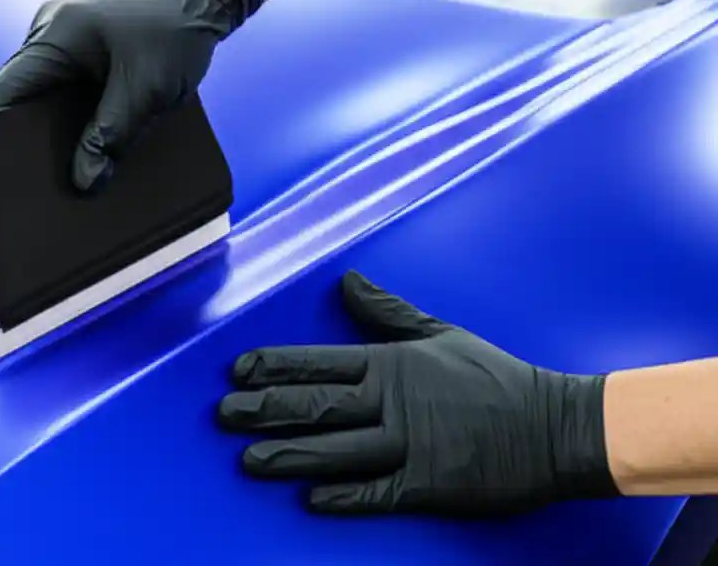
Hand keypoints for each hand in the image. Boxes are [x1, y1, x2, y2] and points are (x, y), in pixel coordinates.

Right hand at [0, 0, 262, 190]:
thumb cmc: (176, 36)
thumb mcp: (146, 94)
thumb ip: (109, 138)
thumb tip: (83, 183)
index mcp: (55, 34)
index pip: (5, 90)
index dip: (2, 131)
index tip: (15, 168)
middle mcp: (48, 28)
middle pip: (20, 91)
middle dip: (29, 131)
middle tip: (45, 173)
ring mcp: (60, 31)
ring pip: (40, 88)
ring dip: (52, 120)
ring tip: (66, 157)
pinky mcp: (77, 38)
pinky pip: (59, 78)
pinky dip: (69, 107)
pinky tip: (85, 132)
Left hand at [218, 271, 618, 514]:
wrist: (555, 427)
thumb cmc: (496, 378)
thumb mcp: (439, 334)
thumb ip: (387, 312)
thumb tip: (348, 281)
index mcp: (392, 364)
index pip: (318, 363)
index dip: (274, 367)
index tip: (238, 371)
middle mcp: (393, 403)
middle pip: (315, 406)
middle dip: (264, 410)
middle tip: (225, 414)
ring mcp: (410, 446)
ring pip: (335, 450)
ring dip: (288, 455)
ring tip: (248, 460)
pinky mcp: (428, 486)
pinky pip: (376, 491)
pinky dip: (343, 496)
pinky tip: (311, 499)